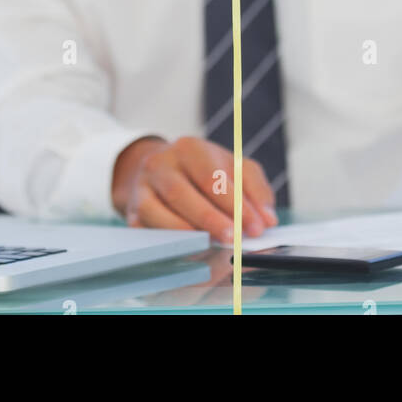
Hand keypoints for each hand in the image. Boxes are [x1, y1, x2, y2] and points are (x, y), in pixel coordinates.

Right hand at [111, 135, 278, 240]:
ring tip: (213, 247)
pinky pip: (147, 232)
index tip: (257, 227)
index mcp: (189, 148)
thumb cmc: (202, 170)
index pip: (213, 176)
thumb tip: (268, 218)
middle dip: (212, 220)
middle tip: (235, 240)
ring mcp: (142, 189)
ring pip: (159, 214)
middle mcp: (161, 165)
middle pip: (183, 195)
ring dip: (188, 235)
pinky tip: (189, 253)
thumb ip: (254, 188)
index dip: (235, 204)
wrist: (159, 169)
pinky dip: (167, 244)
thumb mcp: (232, 167)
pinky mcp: (133, 213)